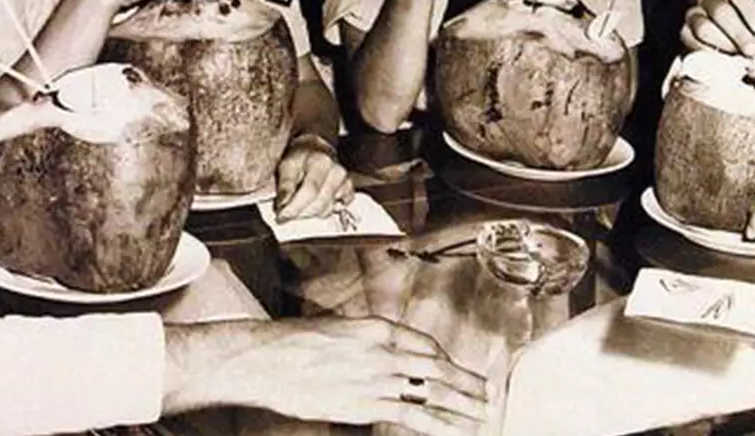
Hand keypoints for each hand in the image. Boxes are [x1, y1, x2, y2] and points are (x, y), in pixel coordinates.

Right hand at [220, 317, 488, 434]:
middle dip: (465, 382)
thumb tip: (380, 357)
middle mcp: (385, 351)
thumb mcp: (337, 330)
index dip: (446, 360)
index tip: (456, 368)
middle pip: (437, 367)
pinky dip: (440, 423)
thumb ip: (364, 343)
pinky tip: (455, 430)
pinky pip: (414, 415)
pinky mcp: (368, 405)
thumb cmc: (293, 343)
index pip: (424, 344)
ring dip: (462, 404)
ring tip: (481, 413)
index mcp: (378, 328)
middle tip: (486, 392)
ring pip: (433, 391)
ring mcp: (379, 379)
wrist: (268, 359)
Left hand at [275, 135, 353, 219]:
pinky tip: (315, 204)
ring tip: (298, 205)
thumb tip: (283, 204)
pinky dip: (324, 211)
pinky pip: (337, 210)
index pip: (310, 190)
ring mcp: (345, 182)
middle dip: (299, 213)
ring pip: (327, 210)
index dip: (295, 207)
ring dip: (309, 213)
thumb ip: (285, 185)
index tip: (281, 216)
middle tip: (285, 213)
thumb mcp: (286, 165)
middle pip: (319, 204)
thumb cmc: (299, 157)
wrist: (315, 150)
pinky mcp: (349, 191)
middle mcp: (337, 172)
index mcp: (321, 162)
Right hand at [679, 0, 754, 57]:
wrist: (735, 57)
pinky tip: (723, 62)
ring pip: (703, 27)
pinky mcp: (686, 34)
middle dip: (738, 33)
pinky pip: (693, 43)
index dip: (749, 10)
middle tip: (752, 51)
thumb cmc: (752, 39)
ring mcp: (694, 15)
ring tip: (738, 59)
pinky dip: (709, 55)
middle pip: (720, 10)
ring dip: (723, 45)